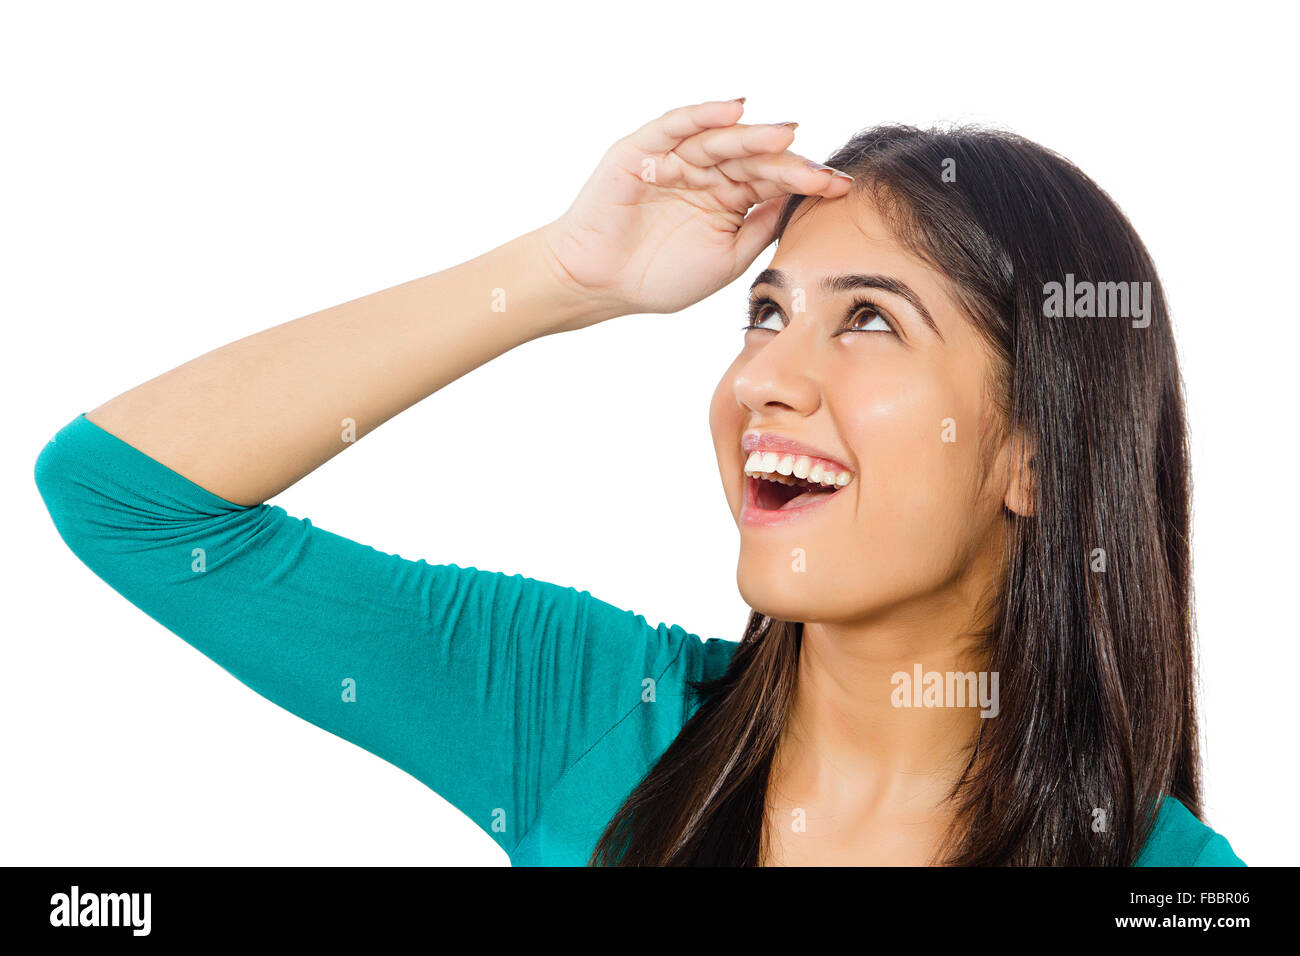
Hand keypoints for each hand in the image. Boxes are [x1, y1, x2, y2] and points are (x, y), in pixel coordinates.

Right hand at [536, 98, 853, 327]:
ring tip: (787, 134)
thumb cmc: (658, 278)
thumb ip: (761, 228)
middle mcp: (707, 173)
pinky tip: (734, 111)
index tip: (841, 189)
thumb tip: (801, 201)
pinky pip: (678, 125)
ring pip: (722, 140)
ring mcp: (676, 158)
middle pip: (755, 157)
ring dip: (755, 135)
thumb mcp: (726, 258)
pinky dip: (705, 114)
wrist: (600, 284)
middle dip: (791, 163)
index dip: (806, 182)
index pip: (773, 181)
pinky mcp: (644, 150)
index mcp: (728, 198)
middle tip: (823, 170)